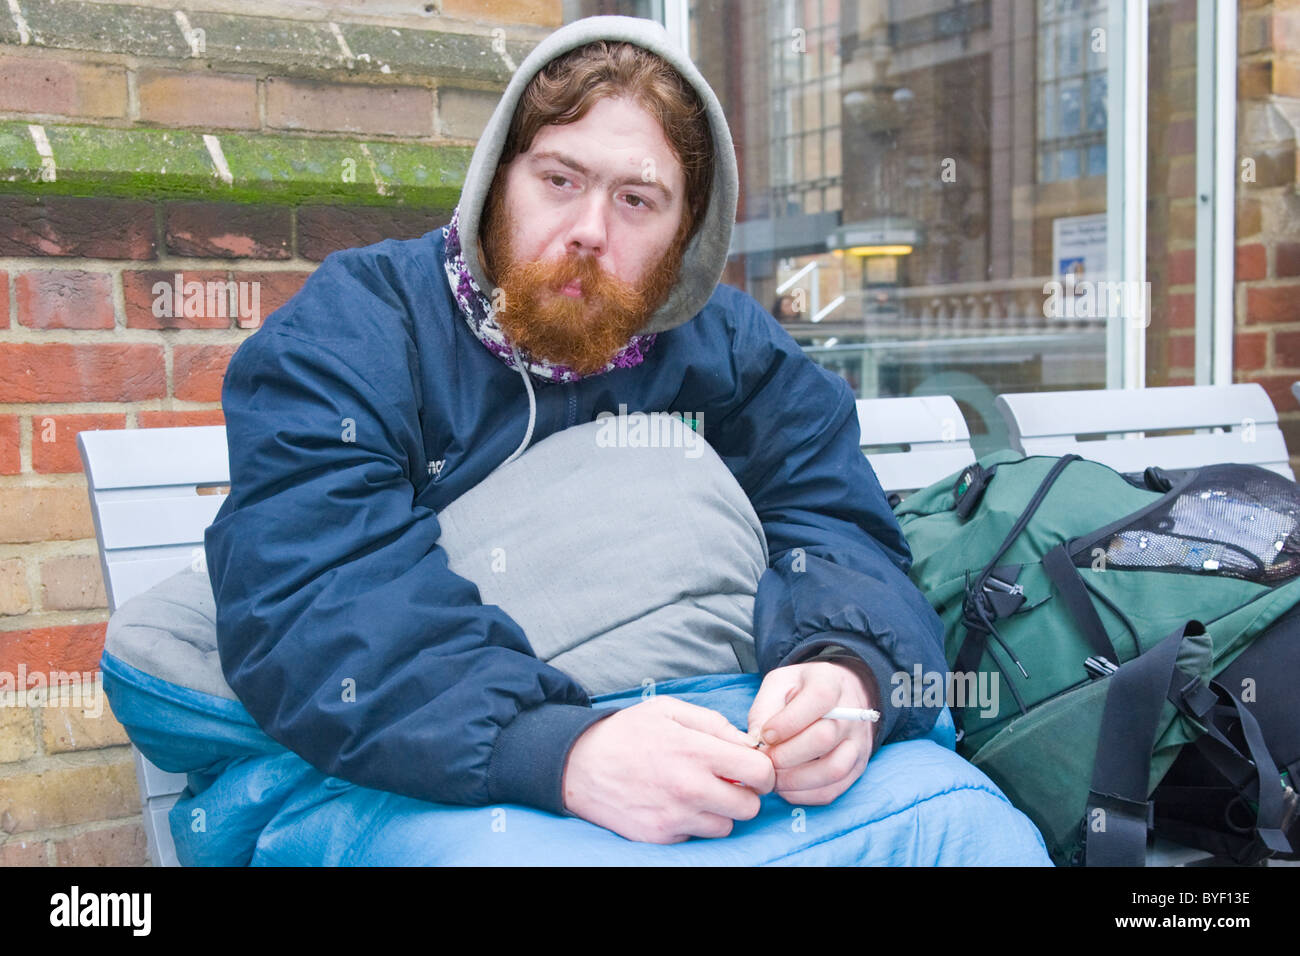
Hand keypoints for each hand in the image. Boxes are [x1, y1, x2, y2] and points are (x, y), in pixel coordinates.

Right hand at [561, 695, 775, 843]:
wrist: (579, 765)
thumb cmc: (627, 732)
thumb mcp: (669, 709)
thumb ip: (713, 723)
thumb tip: (747, 743)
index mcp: (696, 750)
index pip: (760, 772)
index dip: (762, 770)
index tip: (750, 767)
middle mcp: (689, 787)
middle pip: (750, 806)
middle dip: (745, 794)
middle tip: (728, 782)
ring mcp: (675, 816)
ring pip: (726, 826)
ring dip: (720, 811)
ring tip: (698, 792)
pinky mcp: (661, 836)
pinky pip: (697, 836)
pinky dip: (693, 823)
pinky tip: (675, 803)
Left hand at [747, 659, 876, 805]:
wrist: (835, 697)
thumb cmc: (800, 691)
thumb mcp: (778, 684)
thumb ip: (765, 709)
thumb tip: (756, 743)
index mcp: (830, 682)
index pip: (818, 699)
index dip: (788, 722)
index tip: (765, 735)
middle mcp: (852, 713)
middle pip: (824, 738)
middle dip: (787, 755)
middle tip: (765, 760)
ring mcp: (857, 743)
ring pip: (833, 769)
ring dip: (796, 780)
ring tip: (773, 777)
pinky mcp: (856, 768)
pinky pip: (833, 790)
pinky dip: (805, 795)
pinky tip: (786, 787)